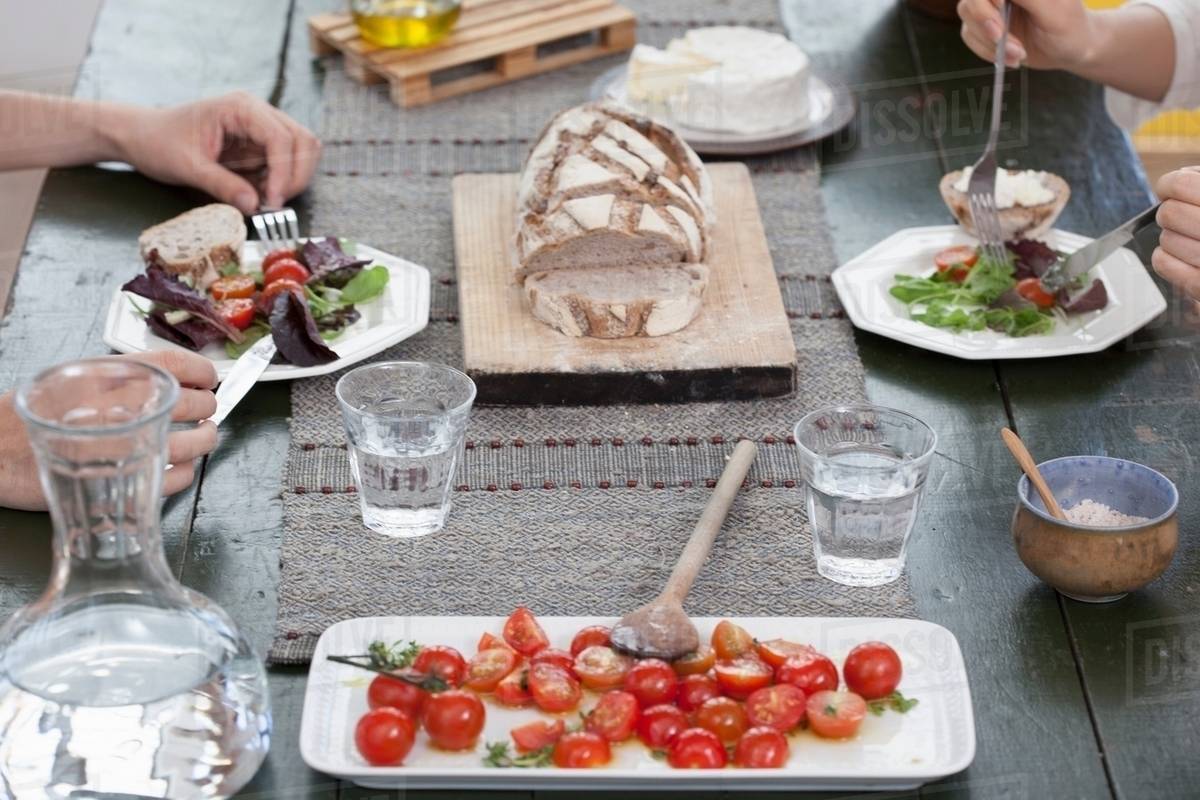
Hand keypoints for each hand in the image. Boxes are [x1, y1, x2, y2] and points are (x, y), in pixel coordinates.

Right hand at [0, 350, 218, 511]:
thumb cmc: (25, 418)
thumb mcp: (70, 381)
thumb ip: (114, 380)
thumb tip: (162, 383)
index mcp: (111, 376)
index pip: (177, 363)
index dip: (203, 371)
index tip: (209, 379)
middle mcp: (123, 407)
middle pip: (195, 403)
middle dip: (206, 408)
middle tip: (203, 412)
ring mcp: (127, 446)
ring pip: (194, 442)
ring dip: (205, 441)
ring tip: (202, 439)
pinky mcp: (123, 481)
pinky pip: (176, 479)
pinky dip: (186, 474)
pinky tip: (179, 469)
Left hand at [110, 91, 320, 214]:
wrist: (142, 136)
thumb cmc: (159, 142)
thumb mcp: (187, 166)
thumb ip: (222, 185)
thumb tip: (254, 206)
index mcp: (240, 108)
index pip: (281, 137)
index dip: (283, 172)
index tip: (272, 201)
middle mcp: (257, 113)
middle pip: (302, 142)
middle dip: (294, 177)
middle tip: (274, 204)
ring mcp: (261, 129)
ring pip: (301, 152)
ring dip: (290, 180)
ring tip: (265, 200)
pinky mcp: (259, 146)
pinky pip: (284, 165)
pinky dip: (279, 184)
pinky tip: (257, 194)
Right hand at [957, 0, 1094, 68]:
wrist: (1070, 50)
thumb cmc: (1070, 28)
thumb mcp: (1054, 12)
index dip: (987, 3)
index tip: (1001, 16)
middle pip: (971, 2)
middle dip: (987, 25)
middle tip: (1006, 44)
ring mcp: (991, 7)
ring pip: (968, 19)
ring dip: (990, 43)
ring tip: (1019, 54)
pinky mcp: (985, 26)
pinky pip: (970, 36)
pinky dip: (988, 52)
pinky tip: (1011, 57)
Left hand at [1153, 168, 1199, 300]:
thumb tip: (1180, 180)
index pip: (1182, 184)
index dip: (1170, 184)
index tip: (1170, 188)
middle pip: (1170, 214)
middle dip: (1170, 212)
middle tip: (1181, 214)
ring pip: (1167, 239)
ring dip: (1172, 237)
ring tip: (1190, 236)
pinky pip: (1165, 265)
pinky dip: (1165, 257)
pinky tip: (1180, 253)